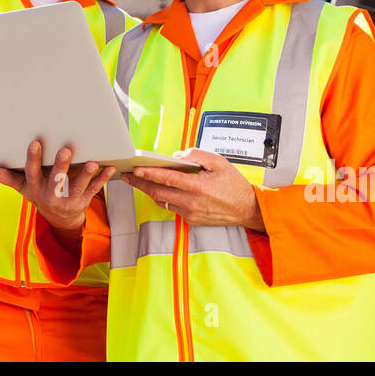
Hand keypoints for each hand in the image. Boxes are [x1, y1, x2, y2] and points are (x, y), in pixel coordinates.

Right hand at [0, 139, 115, 233]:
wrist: (60, 219)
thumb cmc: (41, 194)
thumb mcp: (25, 188)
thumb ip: (10, 179)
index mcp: (36, 188)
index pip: (32, 173)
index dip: (33, 159)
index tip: (35, 143)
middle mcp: (52, 195)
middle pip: (56, 180)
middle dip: (61, 166)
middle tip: (66, 150)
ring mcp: (69, 199)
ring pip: (78, 186)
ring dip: (86, 175)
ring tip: (92, 163)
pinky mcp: (84, 201)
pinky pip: (94, 190)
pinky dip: (102, 179)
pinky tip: (109, 168)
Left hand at [122, 148, 263, 229]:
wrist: (247, 209)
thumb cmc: (234, 184)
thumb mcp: (219, 162)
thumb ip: (196, 155)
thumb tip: (177, 156)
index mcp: (198, 186)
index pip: (167, 178)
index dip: (148, 173)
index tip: (135, 169)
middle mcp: (192, 202)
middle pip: (158, 193)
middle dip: (140, 184)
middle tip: (127, 176)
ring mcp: (191, 213)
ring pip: (163, 202)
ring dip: (149, 192)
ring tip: (138, 182)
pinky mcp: (191, 220)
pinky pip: (172, 208)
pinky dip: (163, 198)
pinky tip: (158, 190)